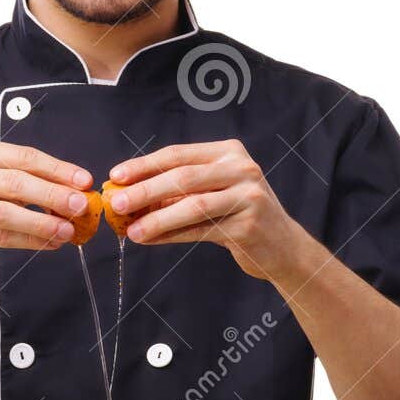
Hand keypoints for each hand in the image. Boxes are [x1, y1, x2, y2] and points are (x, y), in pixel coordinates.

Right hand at [0, 137, 92, 268]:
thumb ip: (23, 178)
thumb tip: (72, 189)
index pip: (23, 156)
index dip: (57, 168)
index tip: (83, 180)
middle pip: (16, 182)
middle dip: (53, 194)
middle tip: (80, 205)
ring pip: (7, 213)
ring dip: (43, 223)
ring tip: (68, 230)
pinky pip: (0, 237)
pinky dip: (29, 241)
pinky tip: (49, 242)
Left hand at [106, 140, 305, 280]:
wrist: (283, 247)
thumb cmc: (239, 216)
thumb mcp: (212, 194)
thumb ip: (176, 192)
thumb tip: (128, 199)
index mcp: (228, 152)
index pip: (178, 154)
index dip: (144, 165)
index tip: (116, 176)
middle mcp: (241, 169)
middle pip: (183, 177)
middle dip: (145, 190)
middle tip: (117, 203)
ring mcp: (248, 196)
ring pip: (192, 205)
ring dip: (157, 219)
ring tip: (131, 230)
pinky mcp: (249, 224)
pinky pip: (201, 230)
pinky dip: (172, 236)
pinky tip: (151, 240)